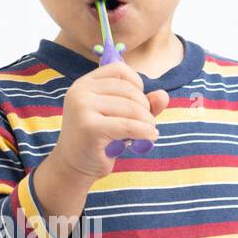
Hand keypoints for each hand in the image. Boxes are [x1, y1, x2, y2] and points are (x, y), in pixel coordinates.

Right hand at [52, 60, 169, 180]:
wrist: (74, 167)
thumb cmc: (98, 141)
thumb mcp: (119, 117)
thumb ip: (141, 104)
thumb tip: (163, 95)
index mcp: (84, 84)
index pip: (119, 70)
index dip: (136, 84)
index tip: (138, 103)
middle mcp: (80, 91)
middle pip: (128, 90)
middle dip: (144, 107)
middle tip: (146, 124)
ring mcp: (82, 108)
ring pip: (131, 108)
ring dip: (147, 122)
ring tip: (148, 133)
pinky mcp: (90, 128)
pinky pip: (128, 126)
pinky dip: (144, 132)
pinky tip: (149, 138)